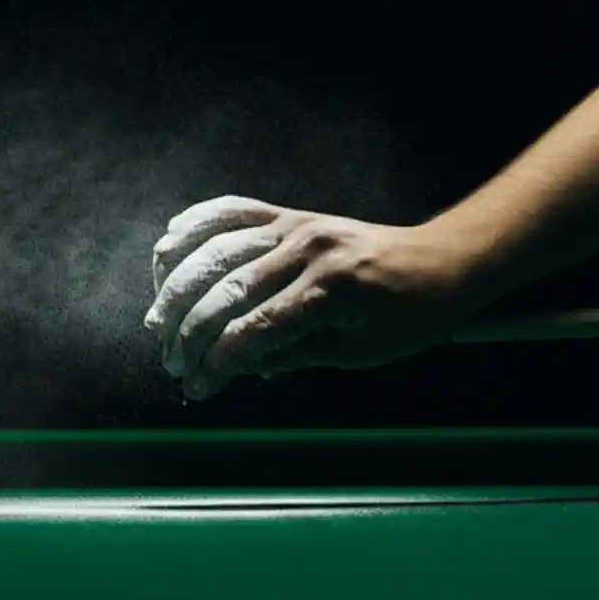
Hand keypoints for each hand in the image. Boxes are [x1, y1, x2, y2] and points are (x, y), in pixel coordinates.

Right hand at [144, 195, 479, 399]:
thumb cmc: (406, 317)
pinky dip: (194, 226)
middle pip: (226, 291)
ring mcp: (297, 225)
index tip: (197, 388)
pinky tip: (166, 250)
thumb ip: (293, 355)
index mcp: (331, 291)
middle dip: (190, 333)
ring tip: (158, 322)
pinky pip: (230, 211)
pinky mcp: (290, 213)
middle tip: (173, 363)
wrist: (440, 262)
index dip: (218, 363)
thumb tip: (234, 365)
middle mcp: (309, 250)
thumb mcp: (357, 353)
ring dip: (177, 288)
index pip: (254, 330)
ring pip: (216, 250)